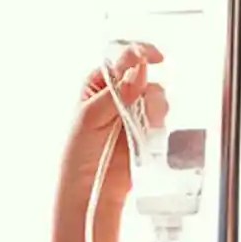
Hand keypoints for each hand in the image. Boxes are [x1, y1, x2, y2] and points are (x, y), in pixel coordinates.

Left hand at [59, 42, 166, 206]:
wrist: (90, 188)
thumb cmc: (79, 152)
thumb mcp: (90, 117)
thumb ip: (116, 93)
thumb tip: (138, 69)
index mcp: (98, 84)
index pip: (122, 58)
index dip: (139, 53)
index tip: (155, 57)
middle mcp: (118, 94)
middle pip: (145, 75)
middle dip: (148, 86)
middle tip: (143, 102)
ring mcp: (133, 112)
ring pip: (156, 95)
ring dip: (155, 105)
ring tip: (145, 122)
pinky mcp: (146, 130)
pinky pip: (161, 117)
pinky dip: (159, 121)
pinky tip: (149, 132)